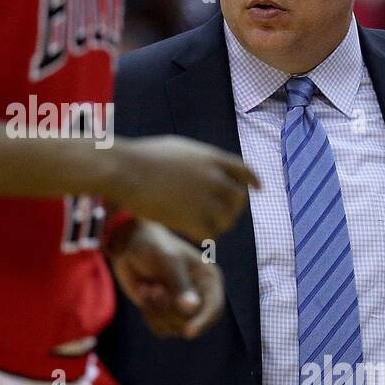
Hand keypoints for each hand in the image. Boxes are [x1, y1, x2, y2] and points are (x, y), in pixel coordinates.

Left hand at [107, 218, 225, 338]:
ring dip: (156, 312)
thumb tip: (192, 309)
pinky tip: (144, 294)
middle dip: (169, 310)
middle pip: (192, 322)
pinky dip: (149, 315)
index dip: (203, 322)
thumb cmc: (153, 246)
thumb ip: (180, 285)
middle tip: (154, 289)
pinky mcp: (165, 315)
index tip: (188, 333)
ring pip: (175, 328)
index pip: (214, 308)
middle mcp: (200, 296)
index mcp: (209, 280)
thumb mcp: (167, 261)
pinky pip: (161, 330)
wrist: (130, 246)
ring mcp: (182, 308)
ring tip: (148, 288)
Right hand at [108, 136, 257, 242]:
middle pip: (238, 198)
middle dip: (234, 208)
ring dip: (220, 224)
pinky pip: (210, 233)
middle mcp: (213, 177)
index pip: (243, 171)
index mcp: (211, 158)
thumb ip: (195, 159)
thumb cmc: (141, 157)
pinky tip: (195, 235)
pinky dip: (205, 235)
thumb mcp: (176, 148)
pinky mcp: (191, 218)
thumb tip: (201, 167)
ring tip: (208, 227)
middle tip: (225, 216)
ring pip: (227, 219)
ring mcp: (204, 198)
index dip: (252, 181)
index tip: (257, 188)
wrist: (126, 171)